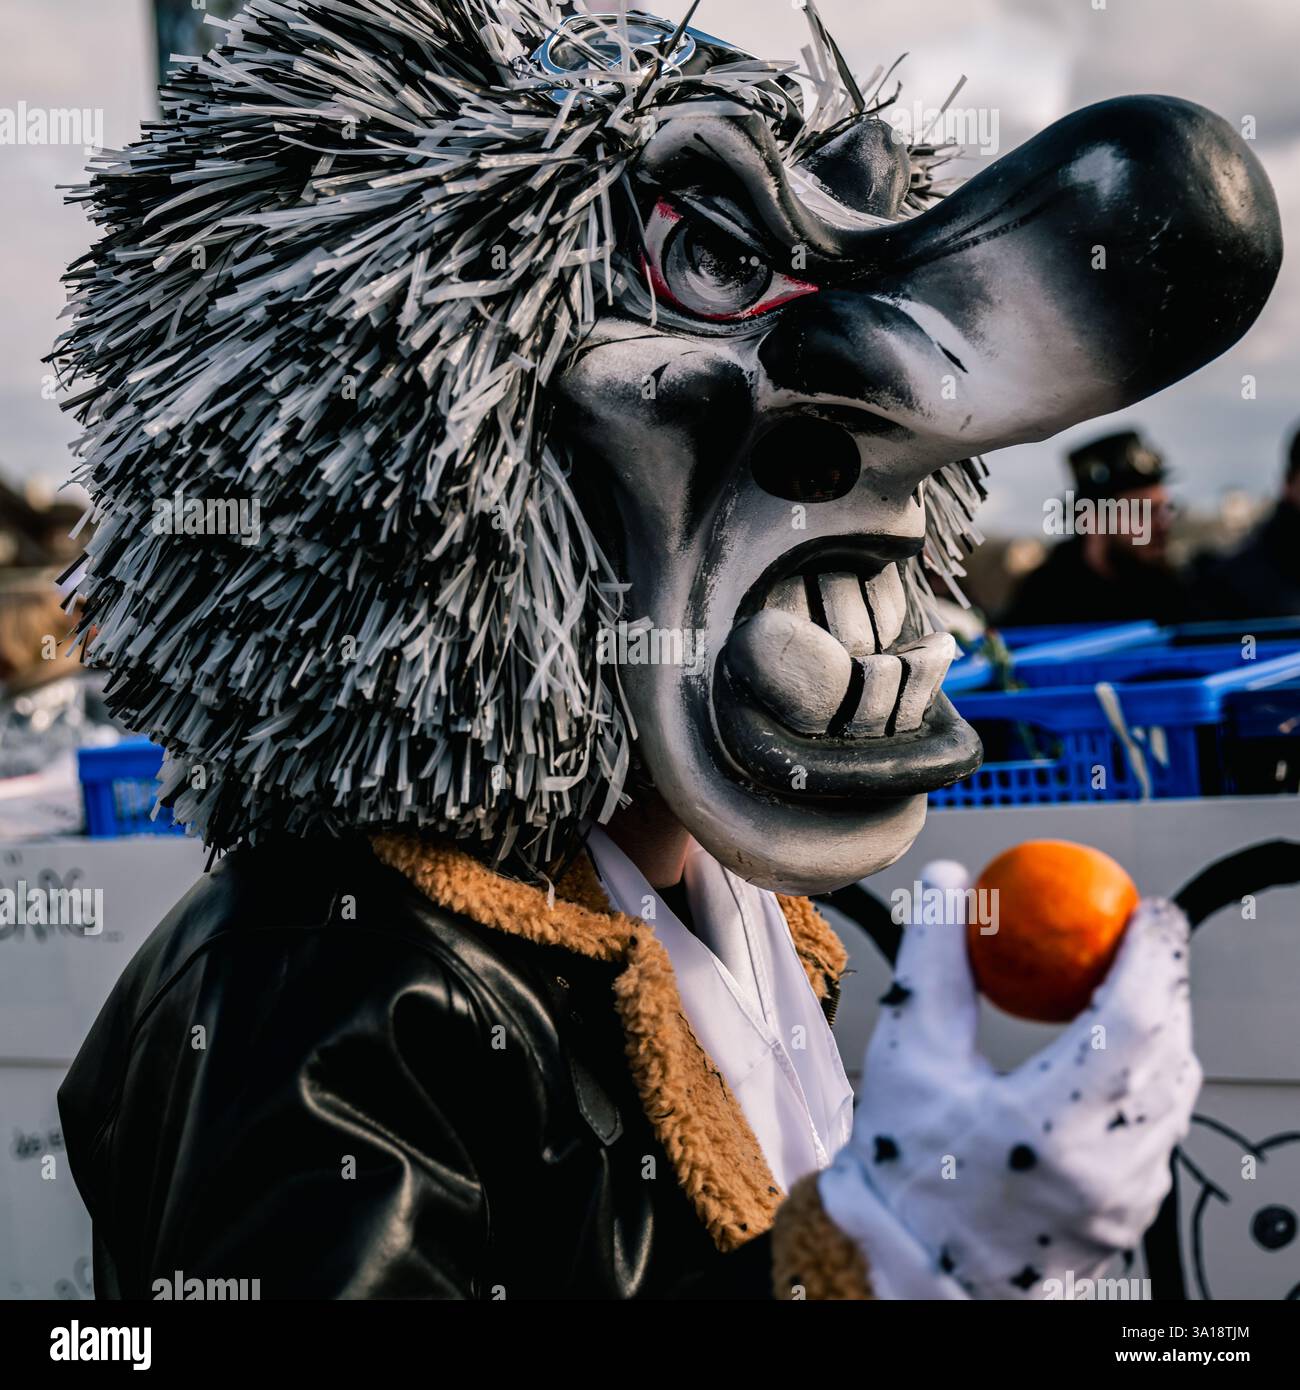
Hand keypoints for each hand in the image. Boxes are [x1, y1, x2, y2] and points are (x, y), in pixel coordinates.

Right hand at [820, 860, 1200, 1298]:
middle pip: (1170, 1053)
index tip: (1147, 911)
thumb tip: (951, 881)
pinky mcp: (1132, 1214)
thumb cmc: (902, 1171)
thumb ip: (935, 962)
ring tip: (1132, 986)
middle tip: (1144, 935)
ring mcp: (1129, 1200)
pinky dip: (1149, 1077)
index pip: (1134, 1024)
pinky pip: (1161, 1127)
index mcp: (1051, 1132)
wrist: (911, 1273)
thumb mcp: (907, 1056)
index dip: (1151, 958)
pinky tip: (1113, 1056)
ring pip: (1175, 1092)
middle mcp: (1109, 1173)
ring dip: (1162, 1030)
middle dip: (1164, 985)